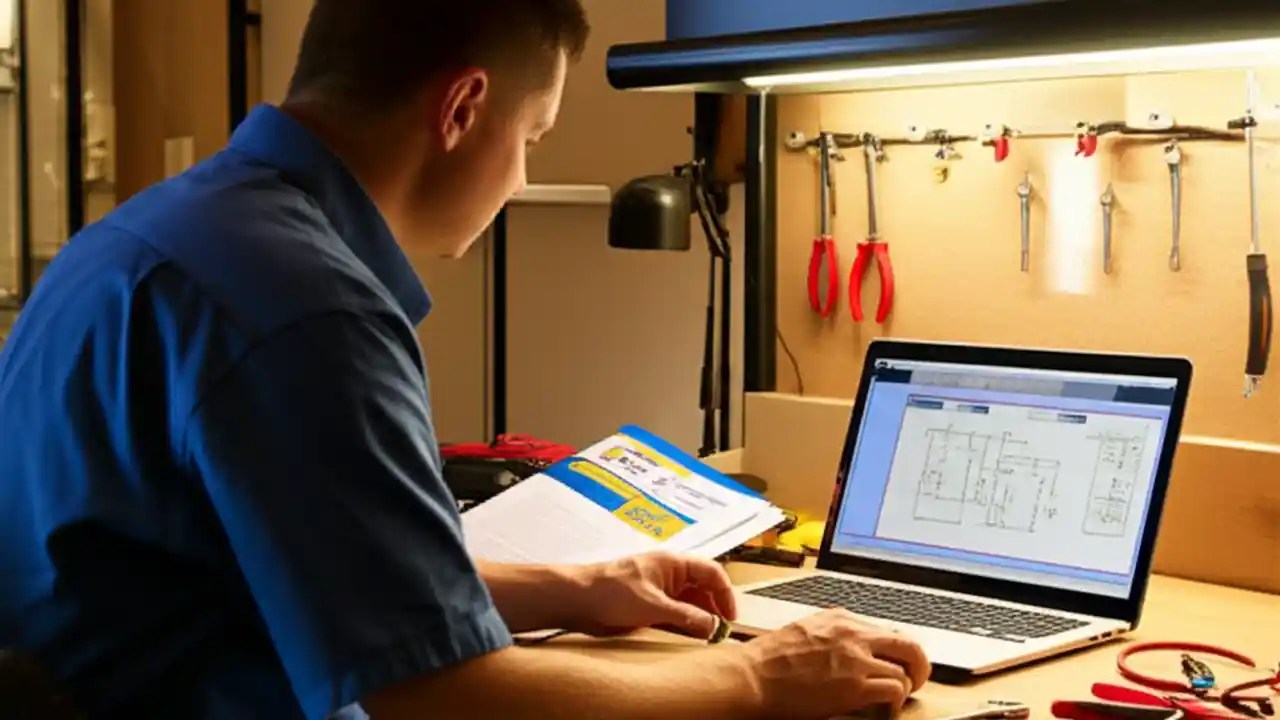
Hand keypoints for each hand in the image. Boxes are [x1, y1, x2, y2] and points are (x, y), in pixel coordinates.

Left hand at [563, 552, 736, 638]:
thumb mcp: (653, 605)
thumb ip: (686, 616)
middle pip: (702, 590)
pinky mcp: (647, 606)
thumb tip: (713, 626)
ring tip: (705, 640)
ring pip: (689, 604)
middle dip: (713, 609)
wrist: (577, 600)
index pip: (711, 573)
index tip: (730, 617)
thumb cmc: (612, 592)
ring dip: (698, 620)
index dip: (725, 594)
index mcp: (673, 564)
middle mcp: (669, 575)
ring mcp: (658, 591)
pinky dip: (683, 626)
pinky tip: (686, 640)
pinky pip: (674, 615)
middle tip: (719, 634)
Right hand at [740, 608, 930, 718]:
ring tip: (897, 697)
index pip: (885, 630)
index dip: (894, 651)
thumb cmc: (768, 660)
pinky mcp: (856, 685)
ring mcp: (856, 658)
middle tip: (916, 678)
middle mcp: (853, 633)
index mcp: (839, 619)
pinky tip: (886, 707)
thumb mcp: (804, 632)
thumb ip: (832, 636)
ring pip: (907, 668)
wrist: (753, 676)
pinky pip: (896, 689)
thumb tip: (848, 649)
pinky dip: (897, 700)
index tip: (894, 662)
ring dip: (906, 686)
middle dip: (917, 663)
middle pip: (907, 643)